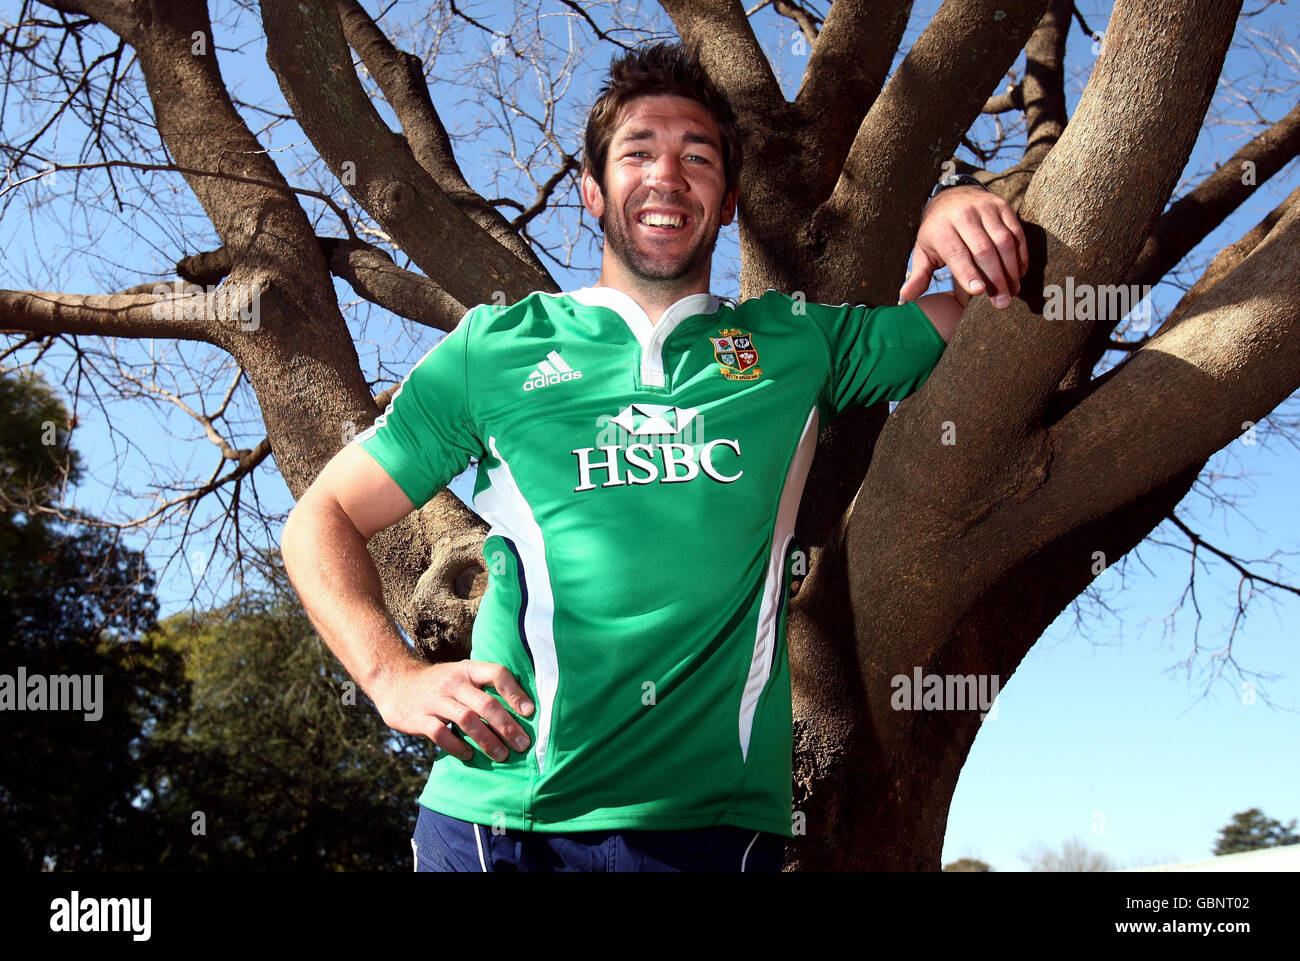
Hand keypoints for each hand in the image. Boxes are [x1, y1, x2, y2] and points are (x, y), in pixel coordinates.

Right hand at [373, 659, 533, 761]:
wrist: (394, 683)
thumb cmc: (440, 684)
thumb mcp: (461, 675)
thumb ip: (485, 688)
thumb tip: (522, 712)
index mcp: (467, 670)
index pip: (496, 673)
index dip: (515, 692)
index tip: (530, 712)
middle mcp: (452, 682)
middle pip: (485, 703)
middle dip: (507, 726)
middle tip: (523, 745)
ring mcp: (434, 700)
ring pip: (466, 720)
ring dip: (487, 740)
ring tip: (502, 755)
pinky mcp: (417, 718)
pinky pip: (440, 734)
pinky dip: (457, 747)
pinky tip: (469, 756)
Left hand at [899, 185, 1027, 308]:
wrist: (953, 196)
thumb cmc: (937, 232)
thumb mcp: (923, 251)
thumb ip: (918, 275)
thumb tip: (905, 298)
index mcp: (941, 228)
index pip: (956, 252)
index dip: (968, 272)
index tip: (979, 291)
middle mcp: (963, 215)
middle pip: (983, 250)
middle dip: (995, 278)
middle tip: (1002, 303)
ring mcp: (985, 208)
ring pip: (1003, 241)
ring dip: (1011, 269)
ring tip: (1013, 292)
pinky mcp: (1003, 206)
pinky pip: (1016, 232)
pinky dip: (1020, 254)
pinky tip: (1019, 273)